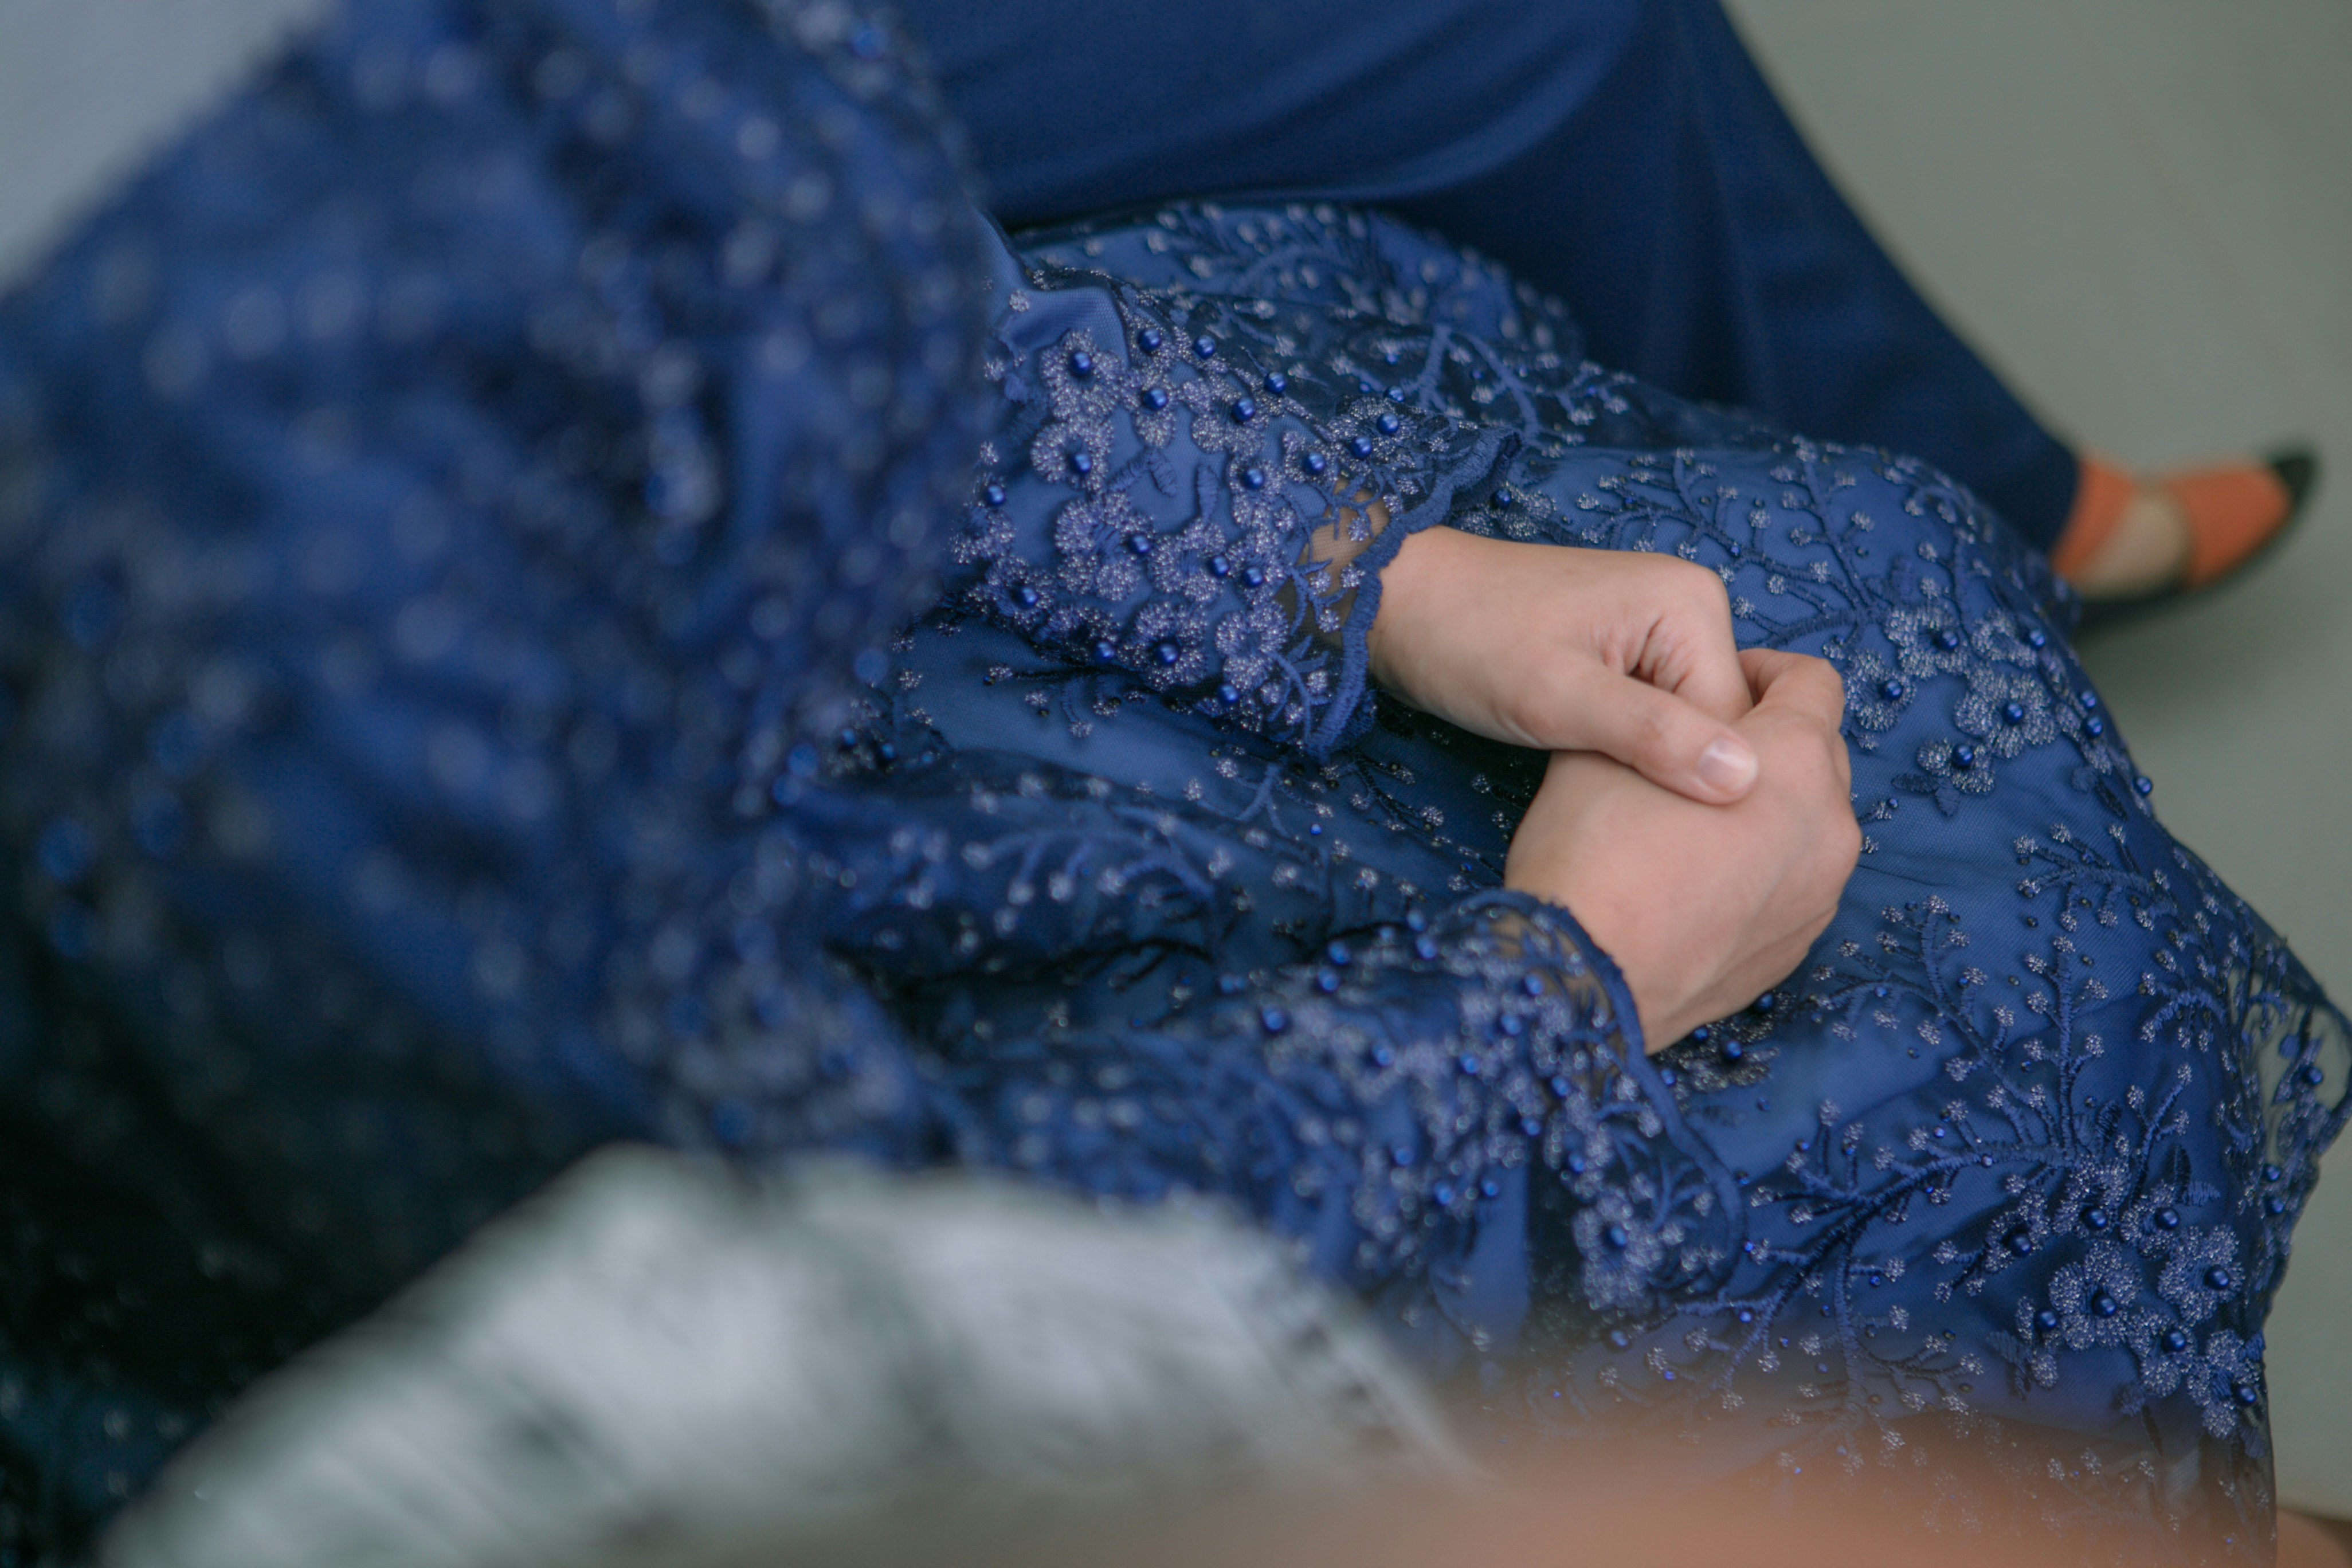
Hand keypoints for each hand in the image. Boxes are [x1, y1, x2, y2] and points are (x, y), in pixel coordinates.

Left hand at [1368, 527, 1759, 802]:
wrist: (1397, 603)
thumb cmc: (1464, 641)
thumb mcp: (1554, 696)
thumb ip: (1651, 735)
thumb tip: (1746, 778)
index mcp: (1694, 605)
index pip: (1735, 724)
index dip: (1691, 783)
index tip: (1629, 813)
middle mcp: (1691, 608)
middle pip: (1715, 726)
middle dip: (1668, 773)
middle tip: (1601, 803)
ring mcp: (1659, 628)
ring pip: (1684, 729)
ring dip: (1645, 767)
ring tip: (1590, 786)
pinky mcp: (1626, 652)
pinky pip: (1653, 717)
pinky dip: (1625, 751)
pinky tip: (1587, 770)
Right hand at [1503, 649, 1859, 1048]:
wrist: (1584, 977)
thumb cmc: (1591, 854)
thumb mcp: (1602, 749)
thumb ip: (1656, 715)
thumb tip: (1667, 708)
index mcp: (1794, 759)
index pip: (1814, 680)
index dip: (1764, 669)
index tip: (1722, 684)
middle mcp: (1829, 825)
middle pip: (1820, 753)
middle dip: (1770, 741)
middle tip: (1703, 753)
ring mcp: (1820, 893)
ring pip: (1810, 824)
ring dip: (1770, 808)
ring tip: (1700, 822)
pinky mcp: (1797, 944)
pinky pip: (1793, 884)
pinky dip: (1761, 870)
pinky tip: (1700, 881)